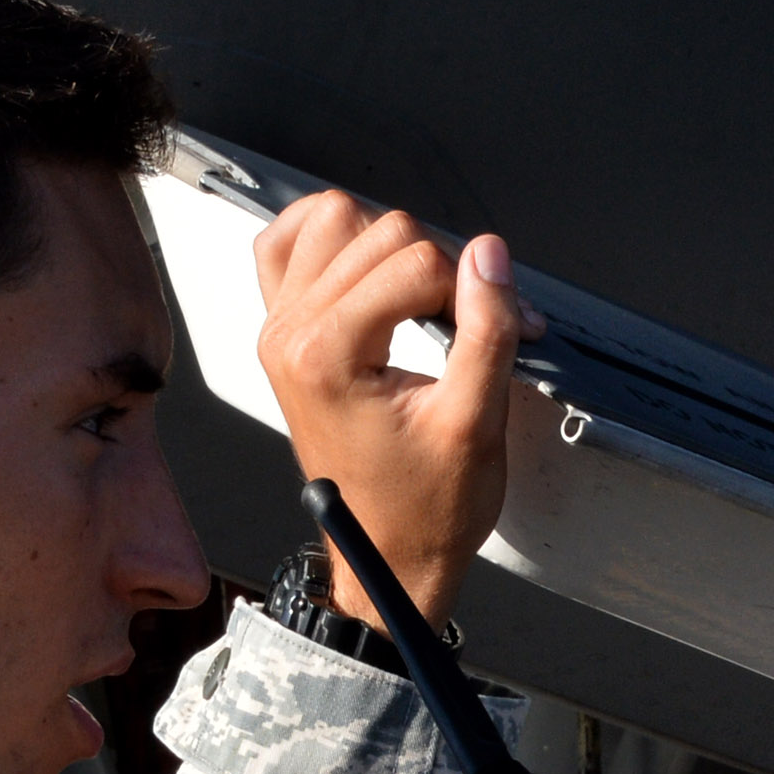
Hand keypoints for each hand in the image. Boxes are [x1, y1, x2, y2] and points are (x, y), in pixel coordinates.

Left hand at [252, 191, 545, 628]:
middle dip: (438, 268)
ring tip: (422, 300)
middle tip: (466, 322)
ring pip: (335, 218)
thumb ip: (487, 329)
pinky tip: (371, 271)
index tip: (495, 332)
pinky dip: (332, 239)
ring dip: (390, 247)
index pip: (416, 262)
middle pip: (380, 231)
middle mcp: (288, 333)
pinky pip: (288, 242)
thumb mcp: (475, 422)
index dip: (472, 291)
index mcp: (326, 355)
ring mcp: (279, 328)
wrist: (386, 555)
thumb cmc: (423, 509)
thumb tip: (489, 254)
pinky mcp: (284, 329)